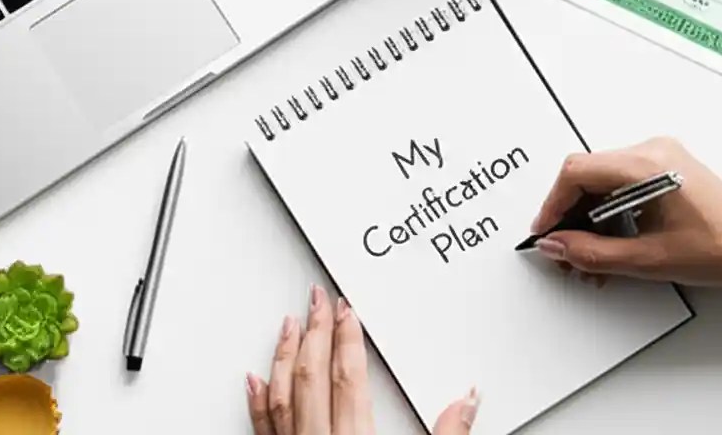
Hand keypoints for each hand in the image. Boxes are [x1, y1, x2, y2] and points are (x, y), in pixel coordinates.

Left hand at [246, 285, 480, 434]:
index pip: (349, 376)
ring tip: (289, 325)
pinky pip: (262, 429)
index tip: (346, 309)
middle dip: (316, 333)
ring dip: (286, 356)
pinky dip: (258, 401)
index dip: (348, 339)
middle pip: (313, 376)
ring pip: (283, 395)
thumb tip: (467, 400)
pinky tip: (255, 378)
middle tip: (317, 300)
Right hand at [531, 138, 721, 286]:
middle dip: (571, 215)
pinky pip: (620, 183)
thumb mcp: (647, 259)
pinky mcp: (664, 167)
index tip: (546, 232)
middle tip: (565, 250)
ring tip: (590, 255)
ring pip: (601, 180)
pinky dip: (608, 212)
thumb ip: (592, 253)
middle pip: (587, 174)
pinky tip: (610, 242)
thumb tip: (557, 245)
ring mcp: (659, 156)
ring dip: (589, 217)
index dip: (554, 204)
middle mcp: (652, 150)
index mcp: (647, 164)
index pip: (577, 172)